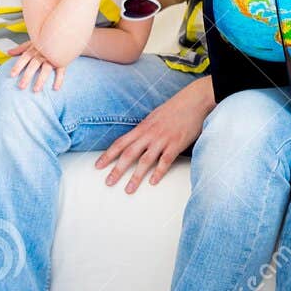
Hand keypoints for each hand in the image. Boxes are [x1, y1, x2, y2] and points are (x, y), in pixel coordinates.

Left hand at [6, 41, 65, 92]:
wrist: (63, 34)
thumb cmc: (45, 40)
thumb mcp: (32, 42)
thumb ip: (20, 49)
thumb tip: (8, 52)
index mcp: (34, 48)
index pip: (24, 57)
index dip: (18, 66)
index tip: (12, 75)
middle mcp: (43, 53)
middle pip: (34, 65)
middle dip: (27, 76)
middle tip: (21, 86)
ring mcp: (53, 57)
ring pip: (46, 69)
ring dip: (41, 80)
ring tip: (36, 90)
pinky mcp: (62, 61)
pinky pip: (61, 71)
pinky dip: (59, 79)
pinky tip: (55, 88)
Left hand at [94, 81, 210, 191]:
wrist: (194, 101)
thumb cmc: (174, 109)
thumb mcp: (154, 117)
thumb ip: (144, 130)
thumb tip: (135, 141)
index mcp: (142, 127)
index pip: (120, 143)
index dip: (108, 155)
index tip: (97, 166)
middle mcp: (149, 134)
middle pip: (129, 154)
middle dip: (117, 169)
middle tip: (108, 183)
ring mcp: (162, 139)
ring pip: (145, 160)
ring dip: (136, 176)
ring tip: (128, 189)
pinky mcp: (176, 144)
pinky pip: (165, 161)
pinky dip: (158, 172)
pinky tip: (152, 182)